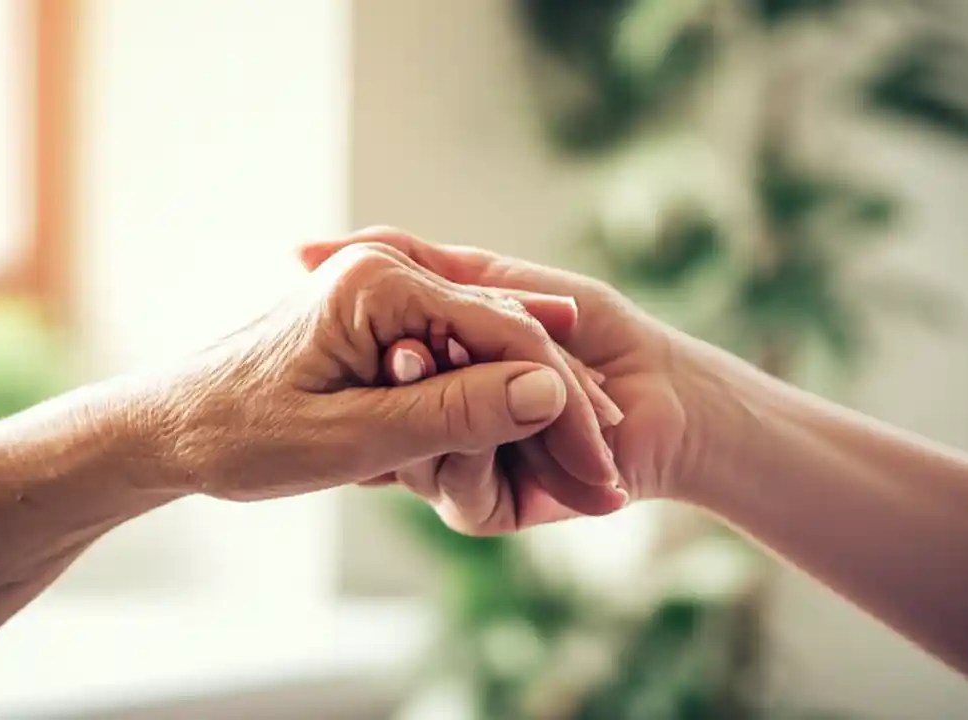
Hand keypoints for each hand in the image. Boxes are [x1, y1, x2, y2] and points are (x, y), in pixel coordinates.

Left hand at [125, 242, 620, 502]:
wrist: (166, 428)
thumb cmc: (239, 436)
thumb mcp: (348, 438)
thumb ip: (449, 412)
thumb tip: (546, 390)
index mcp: (378, 285)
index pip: (504, 338)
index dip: (561, 403)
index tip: (602, 462)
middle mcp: (387, 277)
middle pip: (507, 339)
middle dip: (563, 408)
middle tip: (610, 474)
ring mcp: (383, 297)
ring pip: (490, 349)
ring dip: (537, 410)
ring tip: (592, 465)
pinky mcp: (378, 325)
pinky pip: (458, 359)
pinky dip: (495, 402)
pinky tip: (539, 436)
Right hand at [299, 229, 710, 513]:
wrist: (665, 392)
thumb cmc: (596, 327)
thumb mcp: (495, 279)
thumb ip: (416, 261)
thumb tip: (302, 248)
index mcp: (428, 371)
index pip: (366, 358)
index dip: (354, 336)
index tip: (322, 297)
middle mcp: (433, 423)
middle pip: (382, 407)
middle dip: (393, 377)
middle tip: (397, 351)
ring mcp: (454, 468)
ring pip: (411, 448)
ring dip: (431, 408)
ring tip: (435, 368)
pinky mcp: (482, 507)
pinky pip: (457, 482)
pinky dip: (472, 445)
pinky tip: (491, 418)